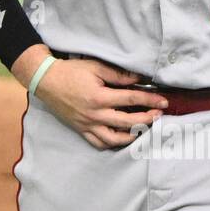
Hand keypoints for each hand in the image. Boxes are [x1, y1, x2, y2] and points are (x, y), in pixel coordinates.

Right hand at [15, 48, 167, 150]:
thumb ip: (118, 75)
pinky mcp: (81, 129)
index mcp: (99, 97)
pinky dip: (112, 143)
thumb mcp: (95, 67)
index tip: (163, 101)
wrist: (46, 81)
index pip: (132, 100)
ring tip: (144, 129)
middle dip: (147, 119)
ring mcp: (87, 125)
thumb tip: (138, 79)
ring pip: (115, 138)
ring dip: (133, 135)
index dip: (150, 100)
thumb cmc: (70, 71)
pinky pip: (99, 143)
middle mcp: (95, 114)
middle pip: (128, 122)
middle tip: (159, 115)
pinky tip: (122, 138)